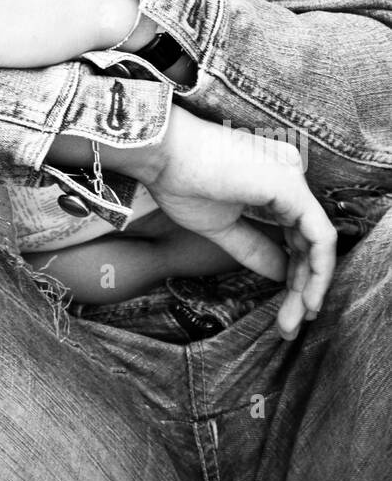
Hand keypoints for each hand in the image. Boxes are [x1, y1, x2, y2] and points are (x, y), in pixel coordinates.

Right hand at [131, 105, 337, 340]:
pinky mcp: (291, 187)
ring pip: (318, 240)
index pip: (296, 231)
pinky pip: (319, 236)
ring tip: (297, 318)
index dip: (295, 270)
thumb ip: (255, 247)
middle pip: (308, 238)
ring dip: (311, 284)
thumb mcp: (222, 226)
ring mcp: (293, 177)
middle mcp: (289, 172)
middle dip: (303, 285)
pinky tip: (307, 297)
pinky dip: (317, 270)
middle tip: (290, 324)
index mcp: (274, 178)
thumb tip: (283, 274)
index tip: (288, 306)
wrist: (161, 155)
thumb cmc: (180, 182)